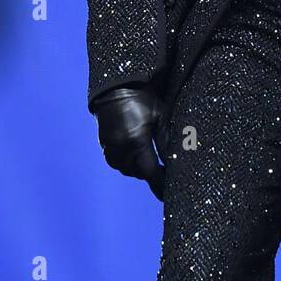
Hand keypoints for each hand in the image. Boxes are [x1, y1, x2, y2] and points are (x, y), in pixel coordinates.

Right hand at [91, 85, 166, 200]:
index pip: (151, 174)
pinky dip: (127, 162)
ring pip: (126, 169)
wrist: (116, 86)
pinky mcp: (103, 143)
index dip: (161, 185)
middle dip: (151, 174)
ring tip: (151, 162)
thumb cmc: (143, 99)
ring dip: (139, 169)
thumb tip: (177, 163)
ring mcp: (110, 147)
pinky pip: (116, 162)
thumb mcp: (161, 118)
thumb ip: (167, 143)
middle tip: (164, 172)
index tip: (170, 194)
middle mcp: (120, 148)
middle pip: (138, 173)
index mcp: (137, 142)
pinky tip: (135, 155)